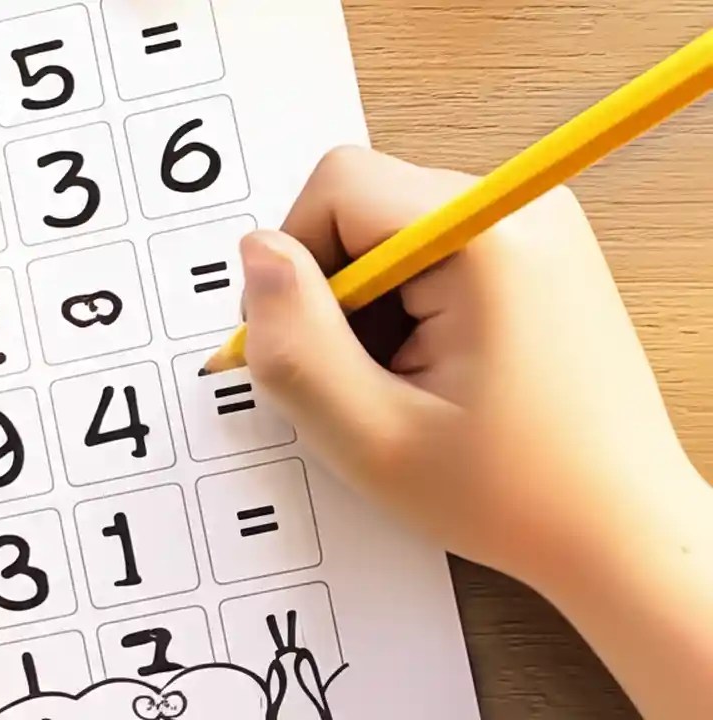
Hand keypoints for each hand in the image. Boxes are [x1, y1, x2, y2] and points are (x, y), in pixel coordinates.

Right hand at [238, 146, 712, 718]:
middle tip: (360, 378)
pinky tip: (429, 371)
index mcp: (486, 237)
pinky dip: (406, 307)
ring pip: (391, 230)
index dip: (296, 263)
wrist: (620, 531)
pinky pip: (431, 251)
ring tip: (402, 383)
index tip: (309, 346)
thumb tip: (257, 253)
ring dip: (370, 305)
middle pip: (364, 203)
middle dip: (335, 290)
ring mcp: (535, 226)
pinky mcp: (537, 252)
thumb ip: (295, 342)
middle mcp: (520, 208)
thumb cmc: (512, 493)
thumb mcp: (369, 435)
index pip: (339, 186)